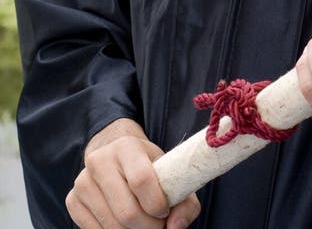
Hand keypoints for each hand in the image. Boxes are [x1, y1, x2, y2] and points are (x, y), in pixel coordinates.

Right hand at [66, 119, 200, 227]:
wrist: (116, 155)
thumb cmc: (149, 167)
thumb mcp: (170, 174)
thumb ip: (184, 202)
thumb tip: (176, 228)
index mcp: (126, 146)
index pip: (141, 181)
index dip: (157, 204)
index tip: (165, 211)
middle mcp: (100, 160)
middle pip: (127, 212)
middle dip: (148, 227)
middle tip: (156, 224)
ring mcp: (83, 181)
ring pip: (112, 226)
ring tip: (143, 223)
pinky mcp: (72, 200)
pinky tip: (123, 224)